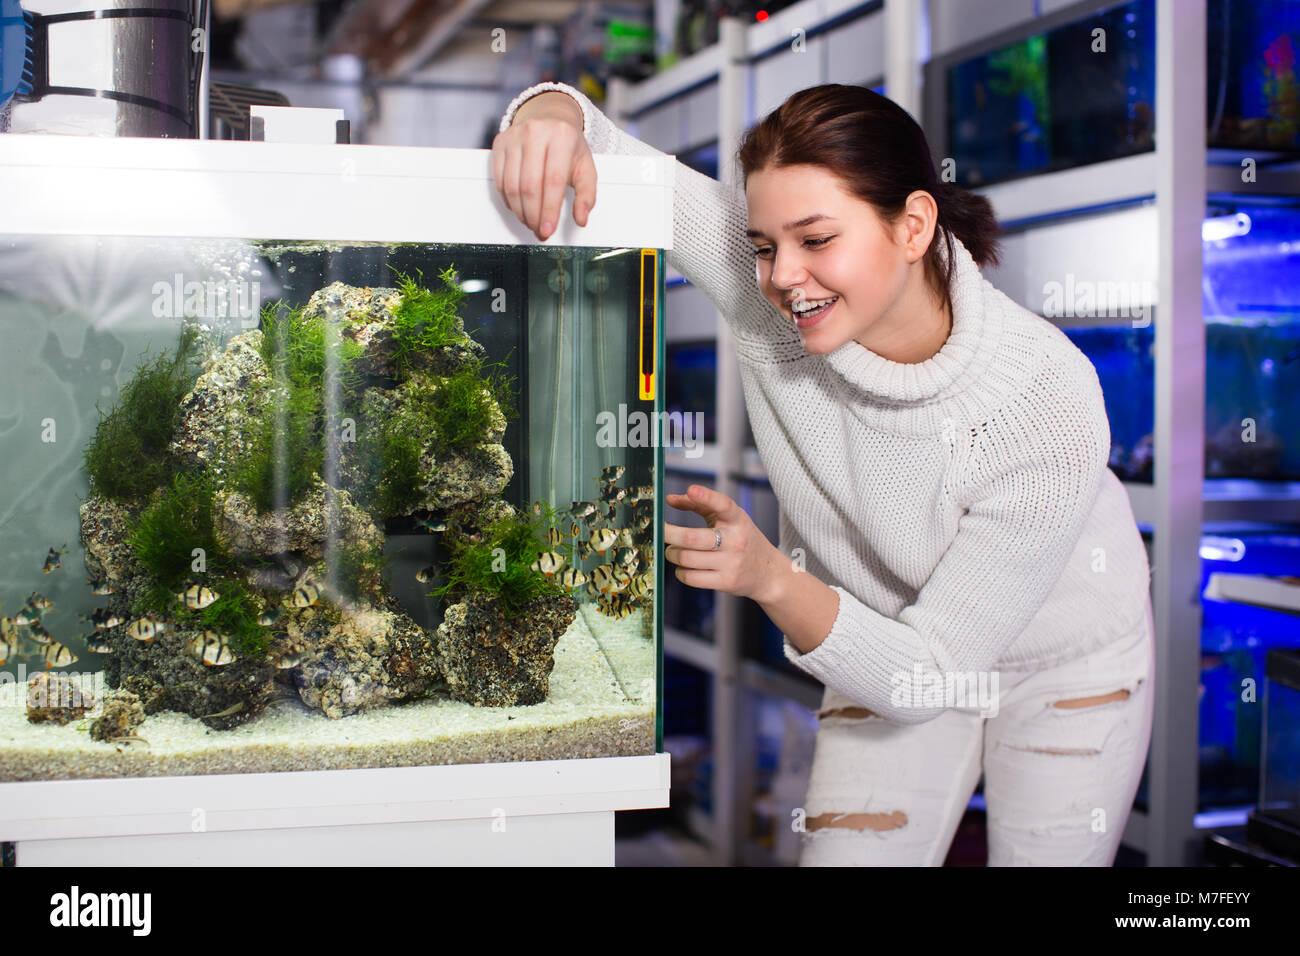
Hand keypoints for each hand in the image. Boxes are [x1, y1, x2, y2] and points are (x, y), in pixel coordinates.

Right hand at [491, 94, 596, 241]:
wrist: (549, 117)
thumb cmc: (568, 146)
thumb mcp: (585, 167)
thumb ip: (587, 195)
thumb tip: (581, 218)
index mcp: (562, 136)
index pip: (553, 181)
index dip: (549, 210)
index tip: (548, 230)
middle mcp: (536, 132)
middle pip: (530, 186)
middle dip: (533, 215)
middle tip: (539, 230)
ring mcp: (515, 136)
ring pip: (512, 185)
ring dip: (520, 211)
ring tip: (530, 221)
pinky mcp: (500, 142)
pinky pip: (500, 179)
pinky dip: (508, 200)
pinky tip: (518, 208)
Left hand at [664, 484, 785, 602]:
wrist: (768, 572)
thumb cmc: (741, 540)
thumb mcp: (727, 519)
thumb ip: (699, 505)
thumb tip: (670, 499)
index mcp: (738, 519)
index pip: (723, 504)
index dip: (707, 496)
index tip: (692, 489)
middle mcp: (736, 540)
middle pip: (691, 538)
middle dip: (668, 534)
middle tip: (659, 531)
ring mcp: (732, 563)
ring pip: (686, 558)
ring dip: (672, 554)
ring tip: (673, 551)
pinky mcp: (726, 582)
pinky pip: (691, 577)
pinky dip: (680, 572)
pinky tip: (683, 567)